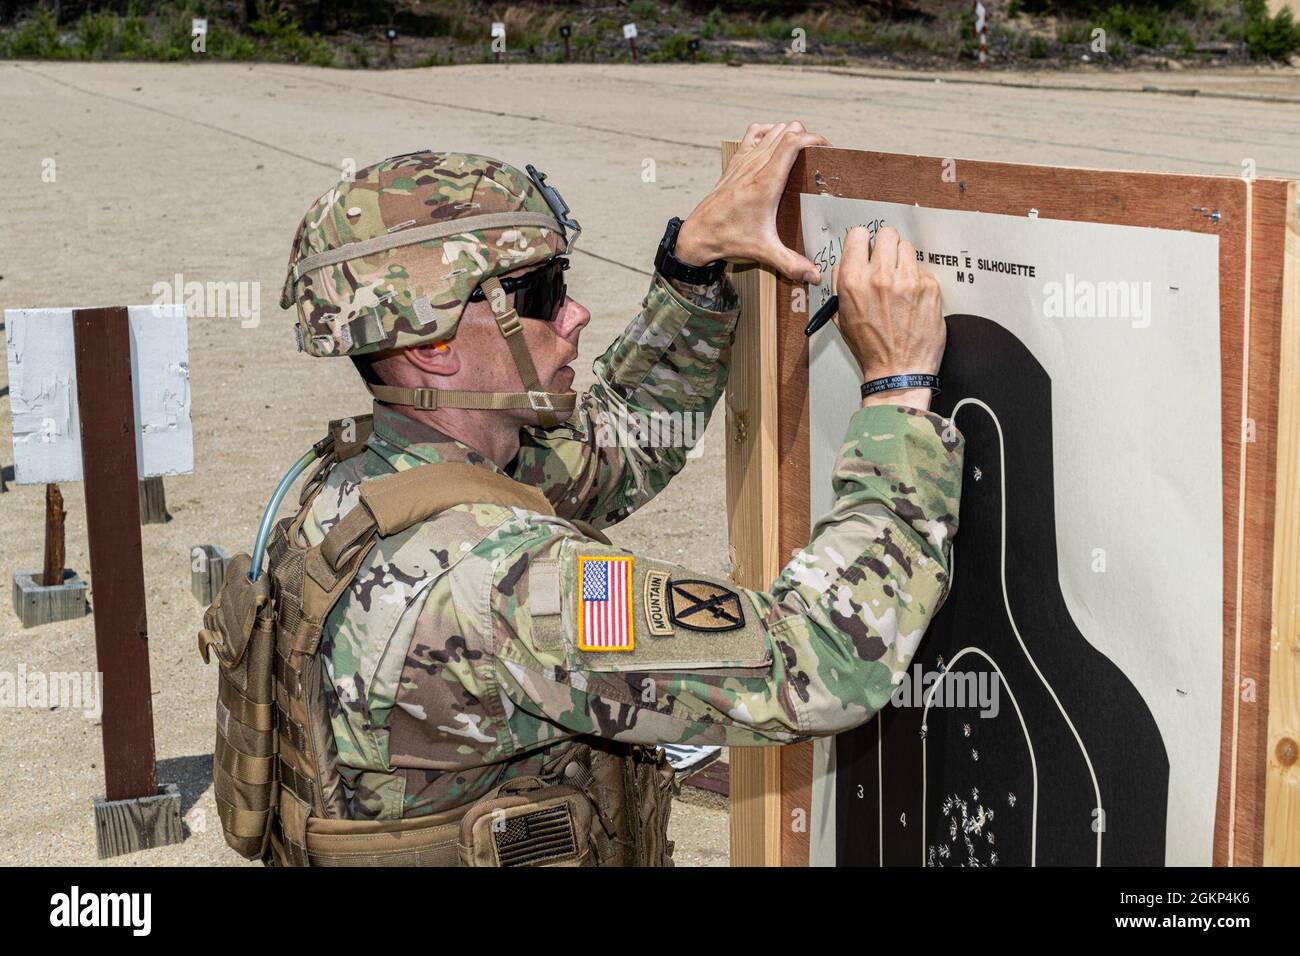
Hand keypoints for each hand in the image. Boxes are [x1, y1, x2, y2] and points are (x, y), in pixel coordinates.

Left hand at [674, 121, 830, 283]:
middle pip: (787, 130)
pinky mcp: (735, 163)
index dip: (815, 139)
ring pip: (773, 129)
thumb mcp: (763, 252)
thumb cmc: (728, 240)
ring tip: (801, 151)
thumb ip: (791, 264)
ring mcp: (743, 162)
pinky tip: (775, 145)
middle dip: (807, 137)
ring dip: (789, 133)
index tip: (827, 149)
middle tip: (817, 155)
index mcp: (766, 183)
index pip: (794, 142)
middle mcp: (755, 166)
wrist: (698, 235)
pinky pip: (754, 134)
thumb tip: (815, 276)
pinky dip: (768, 132)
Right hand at [831, 226, 944, 411]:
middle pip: (887, 234)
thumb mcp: (842, 315)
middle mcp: (879, 276)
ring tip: (901, 282)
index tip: (867, 250)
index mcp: (853, 281)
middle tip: (886, 263)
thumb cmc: (869, 347)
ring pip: (907, 248)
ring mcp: (907, 280)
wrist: (898, 371)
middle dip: (885, 246)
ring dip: (903, 261)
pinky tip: (913, 300)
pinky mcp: (929, 288)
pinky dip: (918, 281)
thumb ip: (841, 283)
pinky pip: (923, 270)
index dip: (863, 242)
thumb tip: (848, 261)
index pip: (858, 234)